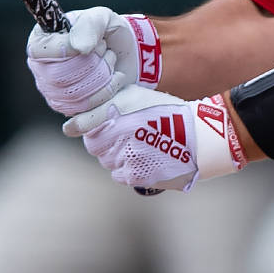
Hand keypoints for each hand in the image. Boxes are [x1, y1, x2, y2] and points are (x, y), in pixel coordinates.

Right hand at [25, 7, 159, 117]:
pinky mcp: (69, 109)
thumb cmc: (108, 33)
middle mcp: (41, 69)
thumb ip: (89, 25)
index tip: (92, 44)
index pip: (41, 53)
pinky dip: (106, 93)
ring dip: (102, 76)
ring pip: (74, 95)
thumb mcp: (102, 18)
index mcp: (41, 42)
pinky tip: (114, 79)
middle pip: (58, 77)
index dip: (68, 50)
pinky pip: (85, 110)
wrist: (128, 56)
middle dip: (91, 63)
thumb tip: (79, 48)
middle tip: (104, 50)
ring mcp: (52, 92)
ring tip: (110, 61)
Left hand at [74, 85, 243, 191]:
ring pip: (106, 161)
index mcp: (117, 114)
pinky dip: (126, 169)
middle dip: (102, 141)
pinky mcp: (135, 176)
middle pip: (94, 145)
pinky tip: (140, 159)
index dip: (81, 127)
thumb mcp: (138, 96)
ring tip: (134, 147)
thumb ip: (112, 100)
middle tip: (118, 137)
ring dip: (114, 155)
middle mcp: (118, 137)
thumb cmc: (168, 113)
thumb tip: (90, 108)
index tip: (76, 129)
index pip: (83, 126)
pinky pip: (118, 175)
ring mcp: (126, 158)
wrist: (197, 139)